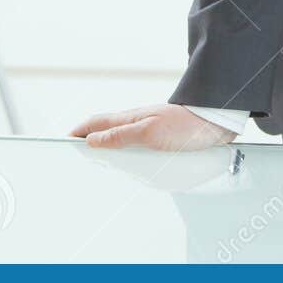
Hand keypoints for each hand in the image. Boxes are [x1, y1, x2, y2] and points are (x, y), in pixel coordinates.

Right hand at [69, 103, 236, 150]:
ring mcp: (151, 130)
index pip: (95, 123)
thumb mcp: (148, 132)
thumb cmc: (186, 126)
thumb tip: (92, 140)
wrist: (218, 122)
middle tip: (76, 153)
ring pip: (122, 138)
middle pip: (106, 131)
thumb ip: (120, 136)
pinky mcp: (165, 139)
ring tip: (98, 161)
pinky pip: (139, 146)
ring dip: (108, 147)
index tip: (64, 141)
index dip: (78, 132)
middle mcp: (138, 123)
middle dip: (89, 140)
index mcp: (130, 119)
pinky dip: (128, 153)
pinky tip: (131, 164)